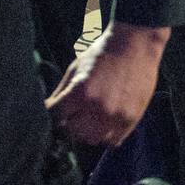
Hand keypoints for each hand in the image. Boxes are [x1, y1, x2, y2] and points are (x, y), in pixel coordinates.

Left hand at [46, 21, 167, 146]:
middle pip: (72, 131)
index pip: (56, 116)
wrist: (135, 44)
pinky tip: (104, 122)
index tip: (54, 109)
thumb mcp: (75, 66)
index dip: (52, 111)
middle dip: (68, 122)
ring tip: (89, 118)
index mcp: (80, 92)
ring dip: (87, 131)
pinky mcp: (131, 119)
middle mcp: (97, 108)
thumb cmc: (102, 52)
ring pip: (91, 140)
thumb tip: (49, 109)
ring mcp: (115, 116)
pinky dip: (106, 135)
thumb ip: (62, 90)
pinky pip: (113, 140)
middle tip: (71, 113)